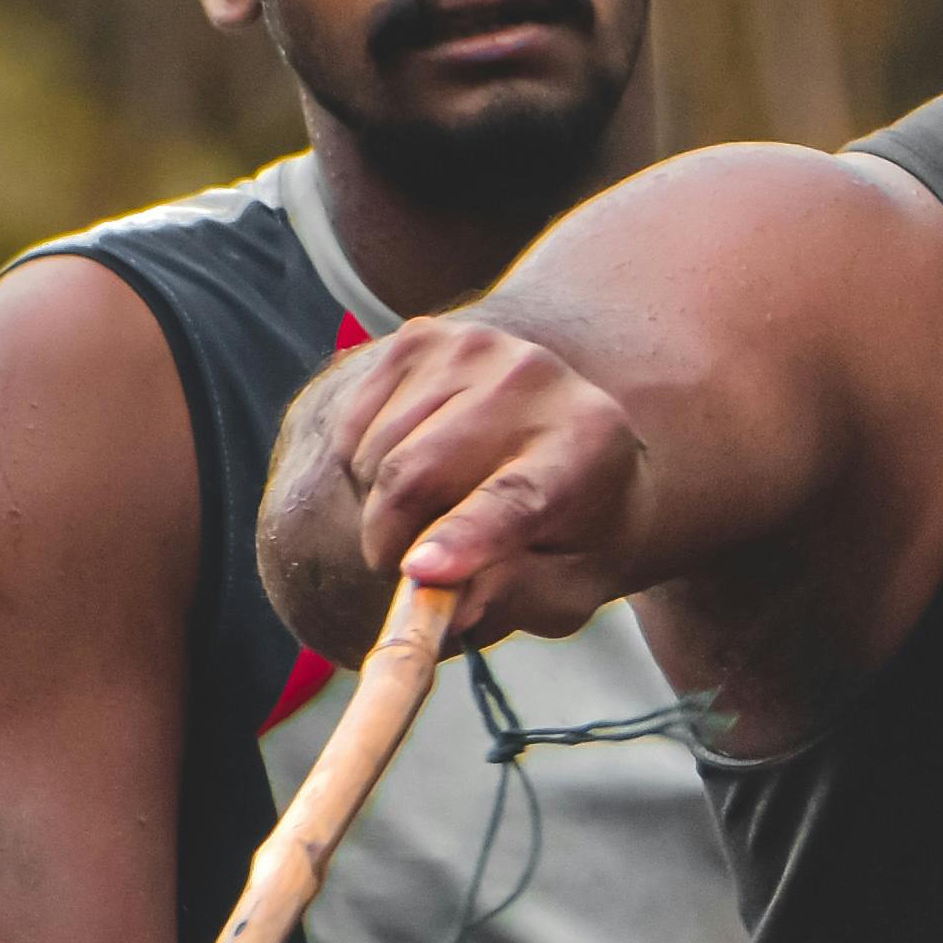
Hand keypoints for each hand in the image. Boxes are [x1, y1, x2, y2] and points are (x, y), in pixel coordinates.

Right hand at [257, 321, 642, 648]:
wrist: (578, 446)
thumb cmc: (574, 534)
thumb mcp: (564, 588)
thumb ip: (510, 597)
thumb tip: (442, 604)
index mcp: (588, 443)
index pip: (513, 496)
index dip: (462, 536)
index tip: (418, 571)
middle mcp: (533, 378)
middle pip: (417, 473)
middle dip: (391, 541)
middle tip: (404, 572)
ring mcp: (473, 348)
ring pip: (376, 454)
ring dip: (380, 506)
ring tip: (428, 516)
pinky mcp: (421, 339)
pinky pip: (354, 427)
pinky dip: (365, 468)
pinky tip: (417, 469)